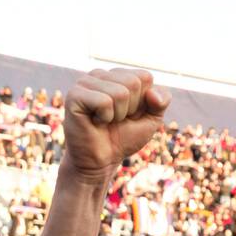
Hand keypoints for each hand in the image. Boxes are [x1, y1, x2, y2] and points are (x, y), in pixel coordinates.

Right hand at [62, 69, 171, 184]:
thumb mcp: (151, 119)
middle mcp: (99, 74)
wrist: (101, 161)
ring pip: (120, 92)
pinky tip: (95, 122)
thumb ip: (161, 101)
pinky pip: (104, 101)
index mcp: (117, 75)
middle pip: (133, 82)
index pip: (145, 76)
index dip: (143, 101)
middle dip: (131, 108)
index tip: (129, 114)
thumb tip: (152, 92)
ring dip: (118, 115)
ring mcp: (85, 82)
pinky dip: (105, 117)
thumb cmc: (123, 138)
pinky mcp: (74, 95)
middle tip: (116, 119)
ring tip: (105, 121)